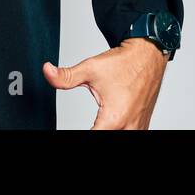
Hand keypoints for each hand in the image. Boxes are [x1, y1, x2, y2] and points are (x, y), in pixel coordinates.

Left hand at [43, 38, 168, 128]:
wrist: (148, 55)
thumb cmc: (123, 63)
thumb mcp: (90, 68)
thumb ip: (66, 76)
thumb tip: (46, 71)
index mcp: (114, 118)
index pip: (92, 137)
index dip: (78, 135)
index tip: (63, 131)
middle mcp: (129, 126)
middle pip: (106, 138)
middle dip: (95, 132)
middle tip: (88, 122)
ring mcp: (139, 127)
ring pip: (121, 138)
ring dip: (106, 131)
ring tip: (96, 123)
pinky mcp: (143, 123)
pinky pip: (131, 133)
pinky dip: (120, 130)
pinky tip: (108, 124)